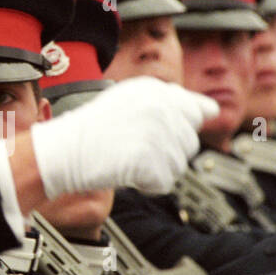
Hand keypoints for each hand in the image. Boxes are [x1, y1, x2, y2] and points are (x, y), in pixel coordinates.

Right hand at [29, 78, 217, 196]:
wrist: (63, 150)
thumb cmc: (93, 130)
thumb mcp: (131, 103)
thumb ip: (172, 103)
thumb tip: (211, 109)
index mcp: (155, 89)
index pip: (197, 111)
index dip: (178, 129)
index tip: (153, 134)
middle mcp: (159, 106)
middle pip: (190, 143)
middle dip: (167, 152)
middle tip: (134, 148)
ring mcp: (155, 132)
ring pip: (179, 165)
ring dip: (156, 170)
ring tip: (127, 158)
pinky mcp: (148, 158)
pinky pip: (164, 183)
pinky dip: (147, 185)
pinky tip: (126, 171)